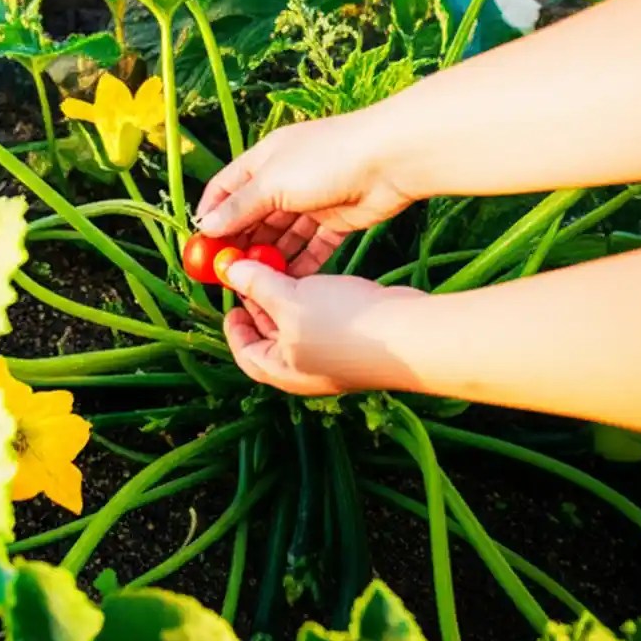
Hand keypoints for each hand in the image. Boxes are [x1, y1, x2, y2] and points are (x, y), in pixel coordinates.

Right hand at [195, 112, 414, 275]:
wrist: (390, 159)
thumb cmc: (327, 159)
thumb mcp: (273, 183)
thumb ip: (240, 207)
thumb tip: (207, 226)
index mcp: (264, 160)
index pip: (226, 189)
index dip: (211, 216)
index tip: (201, 247)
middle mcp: (285, 179)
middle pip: (253, 216)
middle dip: (239, 243)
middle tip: (227, 272)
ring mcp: (311, 200)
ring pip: (282, 235)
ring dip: (268, 257)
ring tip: (255, 281)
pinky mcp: (336, 220)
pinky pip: (311, 246)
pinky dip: (299, 263)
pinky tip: (287, 282)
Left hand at [220, 259, 424, 395]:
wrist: (410, 334)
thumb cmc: (344, 325)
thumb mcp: (289, 300)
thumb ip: (258, 284)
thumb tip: (230, 270)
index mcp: (281, 371)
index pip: (245, 354)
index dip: (234, 327)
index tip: (231, 303)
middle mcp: (304, 370)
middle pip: (270, 338)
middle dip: (260, 305)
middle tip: (251, 275)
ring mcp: (332, 358)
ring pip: (298, 326)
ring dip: (286, 298)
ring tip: (278, 269)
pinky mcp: (355, 342)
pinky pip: (323, 320)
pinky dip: (312, 300)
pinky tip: (313, 278)